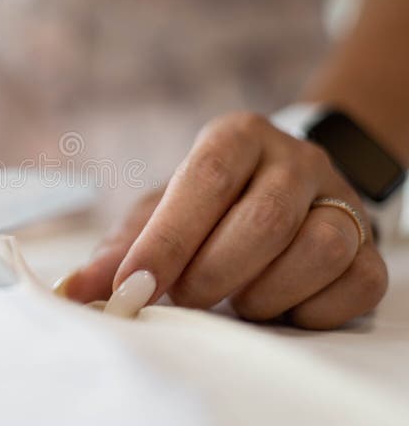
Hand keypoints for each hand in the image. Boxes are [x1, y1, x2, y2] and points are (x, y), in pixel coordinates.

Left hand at [61, 112, 387, 329]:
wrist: (283, 194)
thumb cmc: (208, 209)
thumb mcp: (161, 212)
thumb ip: (121, 249)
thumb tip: (74, 290)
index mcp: (237, 137)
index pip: (205, 179)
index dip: (169, 239)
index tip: (133, 286)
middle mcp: (295, 159)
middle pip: (265, 217)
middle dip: (214, 272)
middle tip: (185, 298)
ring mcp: (340, 200)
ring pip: (319, 247)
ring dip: (265, 292)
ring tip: (235, 300)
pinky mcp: (370, 247)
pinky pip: (355, 284)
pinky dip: (310, 308)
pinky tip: (279, 306)